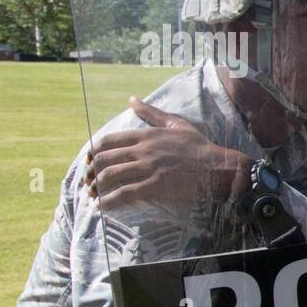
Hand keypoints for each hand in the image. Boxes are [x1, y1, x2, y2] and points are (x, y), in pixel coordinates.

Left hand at [86, 98, 248, 206]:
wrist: (219, 168)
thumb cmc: (200, 147)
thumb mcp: (176, 124)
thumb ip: (151, 113)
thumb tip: (132, 99)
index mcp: (146, 136)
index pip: (109, 141)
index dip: (93, 152)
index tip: (88, 161)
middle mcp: (143, 151)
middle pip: (104, 159)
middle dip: (90, 171)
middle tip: (87, 181)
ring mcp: (148, 169)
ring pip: (110, 176)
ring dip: (96, 187)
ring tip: (91, 195)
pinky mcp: (154, 186)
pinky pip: (124, 194)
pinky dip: (109, 201)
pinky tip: (103, 207)